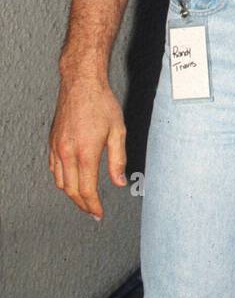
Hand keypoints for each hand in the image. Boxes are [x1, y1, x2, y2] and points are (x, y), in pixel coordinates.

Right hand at [48, 75, 127, 219]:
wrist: (81, 83)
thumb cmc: (101, 103)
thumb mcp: (117, 131)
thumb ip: (118, 160)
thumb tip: (119, 182)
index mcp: (85, 152)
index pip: (87, 189)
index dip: (93, 205)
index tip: (99, 213)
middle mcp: (67, 152)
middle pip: (71, 190)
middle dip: (82, 204)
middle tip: (92, 211)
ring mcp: (57, 147)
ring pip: (59, 181)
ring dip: (71, 194)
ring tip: (84, 199)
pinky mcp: (52, 142)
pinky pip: (54, 168)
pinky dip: (61, 179)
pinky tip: (70, 180)